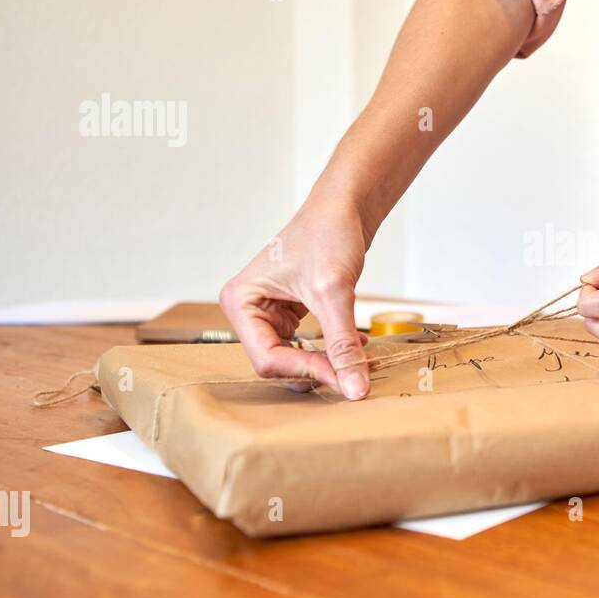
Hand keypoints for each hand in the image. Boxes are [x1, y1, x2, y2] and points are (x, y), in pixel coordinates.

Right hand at [219, 201, 370, 398]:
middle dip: (317, 369)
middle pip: (279, 363)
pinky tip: (357, 346)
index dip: (307, 371)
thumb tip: (355, 389)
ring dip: (326, 363)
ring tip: (358, 359)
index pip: (268, 358)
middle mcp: (248, 310)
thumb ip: (343, 344)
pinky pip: (307, 346)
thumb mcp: (335, 292)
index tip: (344, 378)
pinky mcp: (289, 314)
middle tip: (354, 373)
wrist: (344, 208)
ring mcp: (268, 313)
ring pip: (294, 358)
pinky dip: (332, 351)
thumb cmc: (327, 234)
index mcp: (240, 302)